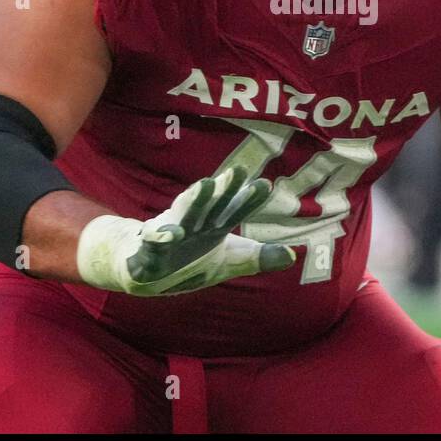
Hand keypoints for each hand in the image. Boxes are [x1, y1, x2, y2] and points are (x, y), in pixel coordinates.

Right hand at [77, 166, 295, 295]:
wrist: (147, 271)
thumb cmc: (191, 260)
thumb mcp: (229, 262)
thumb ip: (258, 258)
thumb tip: (293, 256)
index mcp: (214, 226)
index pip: (234, 210)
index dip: (249, 199)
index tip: (265, 184)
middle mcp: (194, 224)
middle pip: (212, 204)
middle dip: (225, 188)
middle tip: (239, 169)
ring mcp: (172, 234)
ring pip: (185, 214)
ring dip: (196, 200)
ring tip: (208, 185)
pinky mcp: (151, 250)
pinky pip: (155, 242)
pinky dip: (161, 236)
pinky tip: (172, 233)